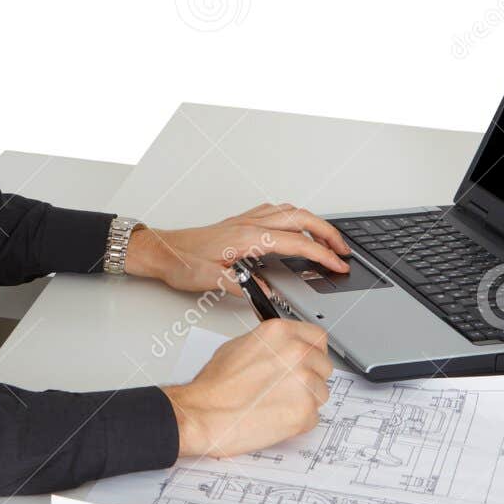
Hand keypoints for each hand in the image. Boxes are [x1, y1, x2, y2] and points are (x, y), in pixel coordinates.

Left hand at [124, 202, 351, 296]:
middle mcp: (249, 224)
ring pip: (290, 211)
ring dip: (313, 222)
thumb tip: (266, 291)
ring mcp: (245, 220)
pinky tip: (296, 229)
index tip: (338, 265)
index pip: (296, 243)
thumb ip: (241, 285)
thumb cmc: (180, 262)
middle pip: (301, 218)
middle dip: (328, 233)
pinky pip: (275, 212)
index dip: (322, 254)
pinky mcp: (240, 222)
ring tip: (327, 240)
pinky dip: (294, 218)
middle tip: (343, 251)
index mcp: (247, 237)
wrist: (161, 250)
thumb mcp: (210, 281)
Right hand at [161, 319, 333, 456]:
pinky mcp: (304, 411)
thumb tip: (285, 350)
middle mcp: (296, 353)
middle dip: (310, 377)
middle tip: (287, 388)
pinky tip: (276, 417)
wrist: (202, 414)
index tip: (308, 361)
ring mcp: (303, 383)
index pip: (318, 338)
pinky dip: (298, 421)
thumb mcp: (240, 346)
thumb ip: (271, 345)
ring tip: (276, 404)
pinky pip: (314, 417)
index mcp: (281, 333)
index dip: (312, 352)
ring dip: (305, 400)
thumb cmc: (214, 385)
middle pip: (324, 366)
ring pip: (321, 393)